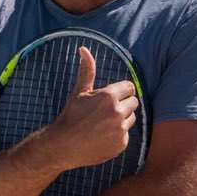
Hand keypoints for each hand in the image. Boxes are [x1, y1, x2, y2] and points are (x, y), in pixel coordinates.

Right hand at [38, 47, 138, 170]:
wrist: (63, 146)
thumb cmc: (70, 116)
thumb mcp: (79, 92)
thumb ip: (87, 70)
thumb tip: (84, 49)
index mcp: (109, 96)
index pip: (130, 87)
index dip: (120, 91)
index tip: (108, 98)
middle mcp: (117, 112)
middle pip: (133, 102)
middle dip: (122, 104)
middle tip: (104, 112)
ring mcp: (120, 129)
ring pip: (131, 118)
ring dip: (121, 119)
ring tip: (102, 124)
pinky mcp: (121, 143)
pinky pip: (126, 134)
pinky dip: (117, 135)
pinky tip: (102, 136)